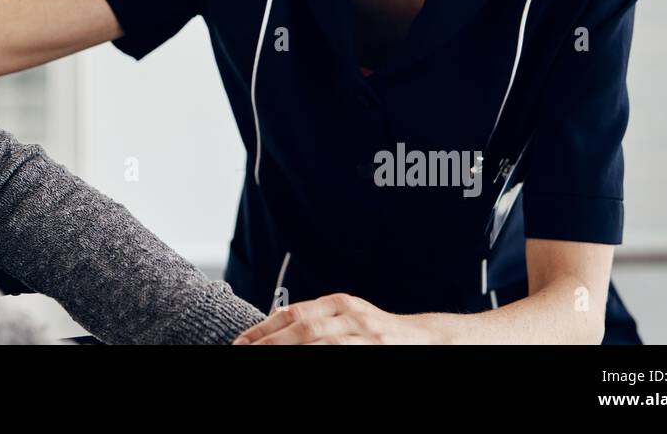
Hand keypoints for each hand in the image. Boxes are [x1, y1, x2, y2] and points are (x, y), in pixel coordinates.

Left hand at [232, 292, 448, 344]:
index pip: (293, 313)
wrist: (426, 339)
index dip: (264, 329)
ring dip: (288, 352)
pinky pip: (340, 357)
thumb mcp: (347, 316)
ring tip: (263, 359)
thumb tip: (271, 329)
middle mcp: (352, 316)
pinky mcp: (376, 352)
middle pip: (303, 329)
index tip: (239, 342)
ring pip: (320, 344)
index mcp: (340, 302)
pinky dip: (315, 360)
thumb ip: (316, 320)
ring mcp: (366, 336)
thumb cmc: (378, 332)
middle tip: (243, 352)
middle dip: (270, 343)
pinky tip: (301, 364)